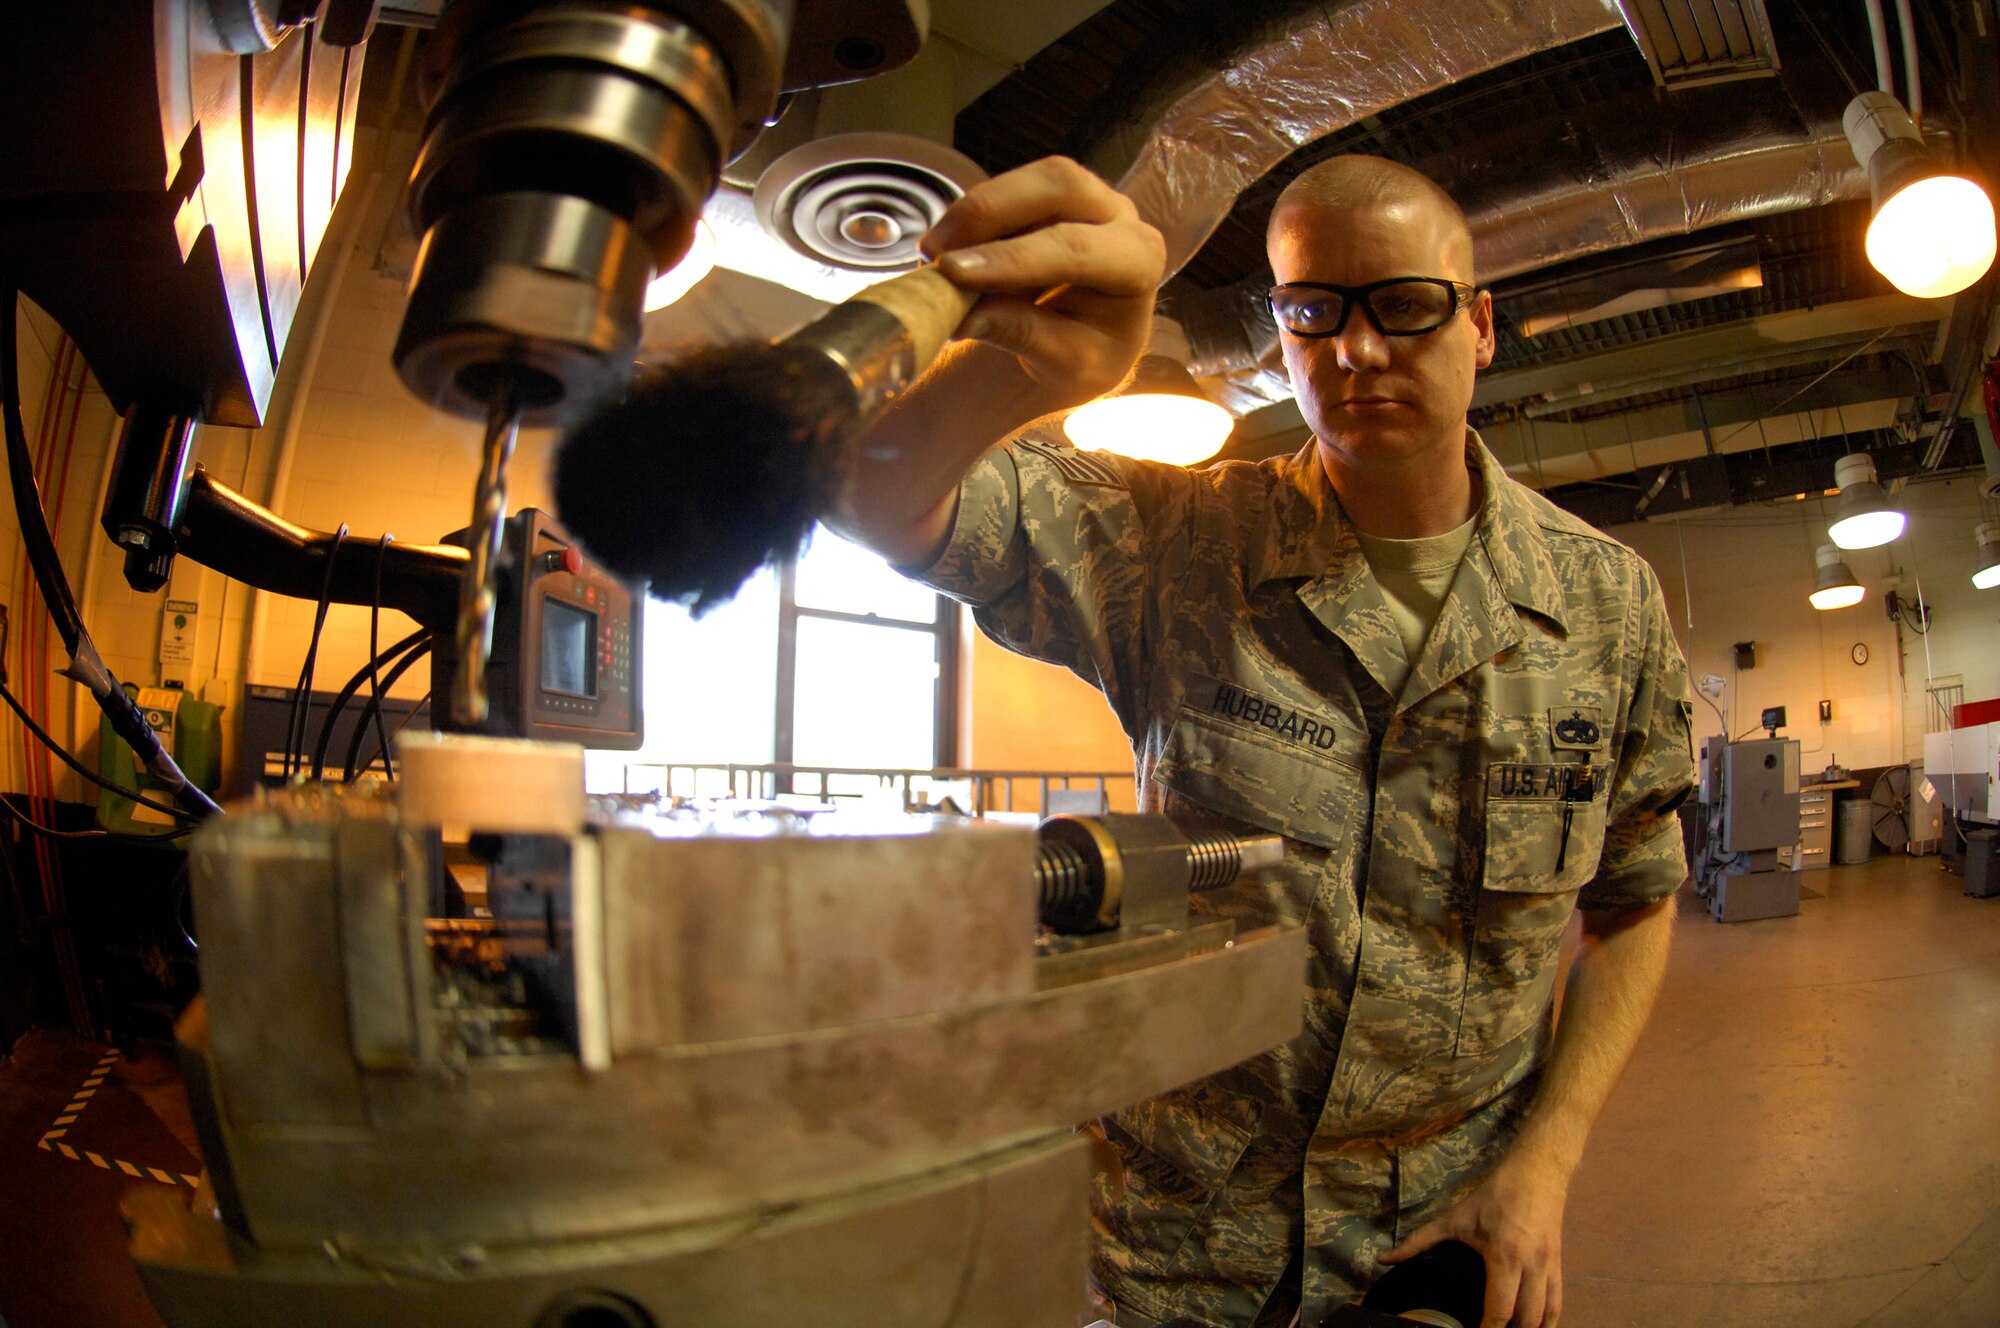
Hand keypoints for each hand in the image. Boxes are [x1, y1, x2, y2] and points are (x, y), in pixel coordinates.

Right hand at [920, 156, 1165, 410]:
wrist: (1086, 344)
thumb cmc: (1086, 356)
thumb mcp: (1065, 364)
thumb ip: (1023, 336)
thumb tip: (964, 316)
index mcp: (1139, 262)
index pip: (1077, 250)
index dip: (1011, 258)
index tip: (953, 273)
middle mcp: (1121, 217)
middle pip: (1060, 186)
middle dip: (991, 212)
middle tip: (934, 252)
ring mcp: (1089, 198)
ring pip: (1030, 179)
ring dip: (973, 212)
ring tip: (929, 255)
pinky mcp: (1053, 196)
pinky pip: (1008, 191)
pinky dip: (971, 218)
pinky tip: (945, 250)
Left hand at [1377, 1154, 1569, 1327]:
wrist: (1537, 1172)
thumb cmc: (1494, 1195)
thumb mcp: (1454, 1218)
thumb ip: (1418, 1242)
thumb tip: (1384, 1260)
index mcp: (1503, 1255)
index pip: (1498, 1309)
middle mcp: (1531, 1266)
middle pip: (1525, 1320)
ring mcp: (1549, 1267)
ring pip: (1546, 1316)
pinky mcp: (1559, 1266)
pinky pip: (1558, 1304)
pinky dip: (1548, 1322)